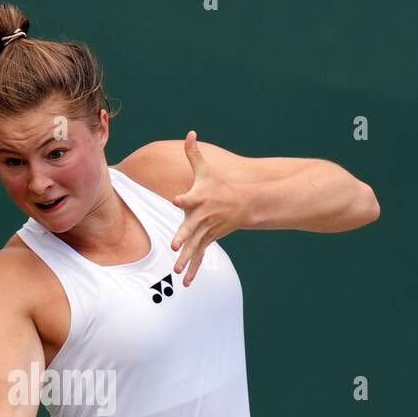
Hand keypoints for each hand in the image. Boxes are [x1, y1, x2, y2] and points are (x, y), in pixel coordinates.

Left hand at [170, 130, 246, 286]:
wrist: (243, 204)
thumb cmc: (219, 185)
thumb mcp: (207, 169)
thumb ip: (194, 154)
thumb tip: (190, 133)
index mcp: (199, 199)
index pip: (190, 198)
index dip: (183, 199)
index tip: (177, 200)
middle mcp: (202, 217)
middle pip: (191, 228)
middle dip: (183, 236)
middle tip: (174, 245)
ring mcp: (206, 231)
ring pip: (194, 247)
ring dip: (186, 260)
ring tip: (176, 271)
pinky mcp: (208, 241)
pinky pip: (199, 257)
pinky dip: (193, 270)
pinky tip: (185, 283)